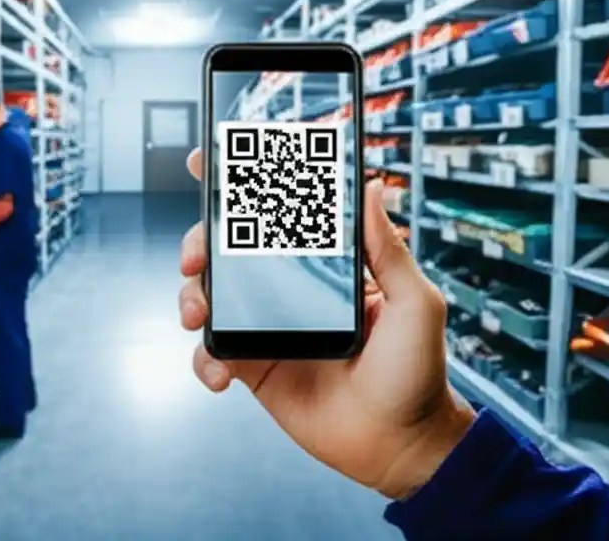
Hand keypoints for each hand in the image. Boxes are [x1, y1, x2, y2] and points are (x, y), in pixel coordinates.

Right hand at [178, 148, 474, 499]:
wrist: (399, 445)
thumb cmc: (417, 373)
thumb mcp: (414, 304)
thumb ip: (388, 249)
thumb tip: (370, 187)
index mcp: (324, 265)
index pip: (280, 215)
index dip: (240, 186)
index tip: (208, 163)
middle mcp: (289, 289)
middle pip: (228, 250)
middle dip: (199, 242)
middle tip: (196, 256)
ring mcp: (267, 327)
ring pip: (209, 295)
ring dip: (191, 296)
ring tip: (197, 313)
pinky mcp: (252, 368)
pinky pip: (211, 354)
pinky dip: (203, 359)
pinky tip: (218, 372)